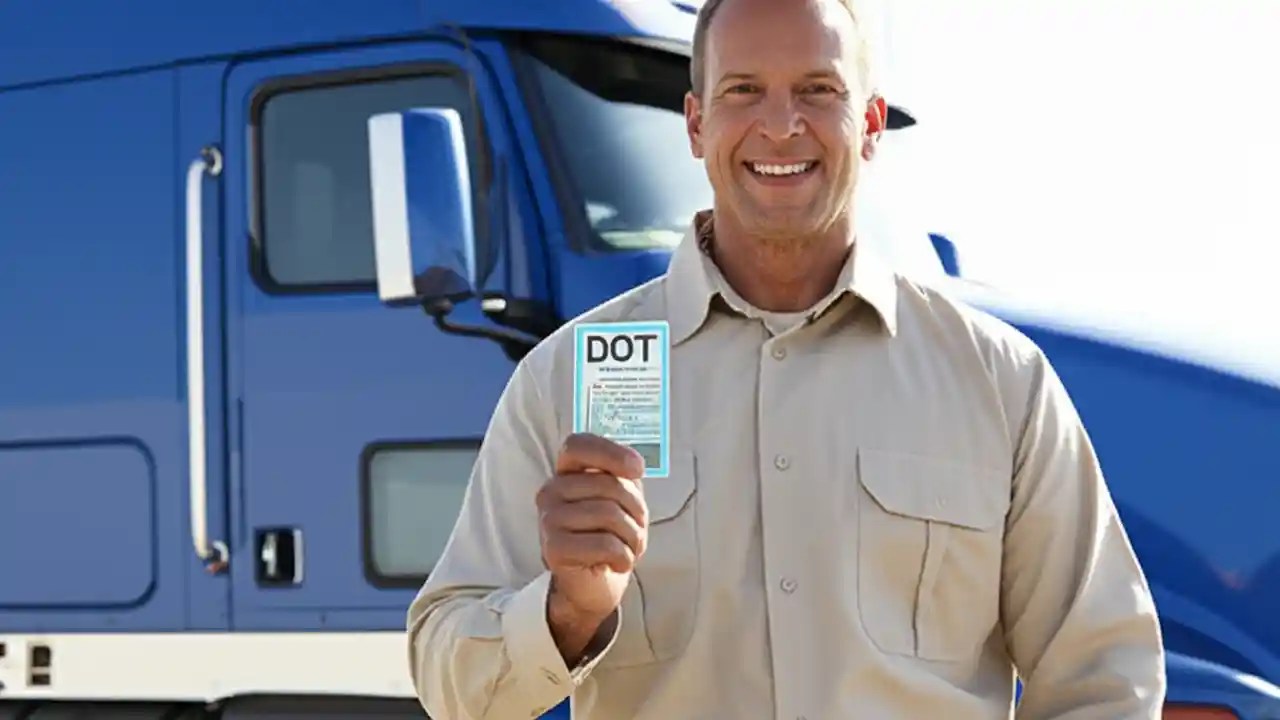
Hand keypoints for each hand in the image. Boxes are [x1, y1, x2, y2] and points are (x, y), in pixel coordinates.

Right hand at [537, 433, 647, 659]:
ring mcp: (549, 519)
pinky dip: (623, 557)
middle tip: (634, 530)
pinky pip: (605, 544)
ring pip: (610, 515)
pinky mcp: (553, 548)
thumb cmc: (609, 536)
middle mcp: (551, 491)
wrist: (594, 584)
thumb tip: (633, 466)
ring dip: (632, 537)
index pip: (579, 445)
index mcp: (566, 473)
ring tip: (626, 548)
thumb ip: (624, 476)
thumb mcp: (621, 499)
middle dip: (636, 511)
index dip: (611, 452)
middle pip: (609, 485)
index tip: (637, 469)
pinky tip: (616, 563)